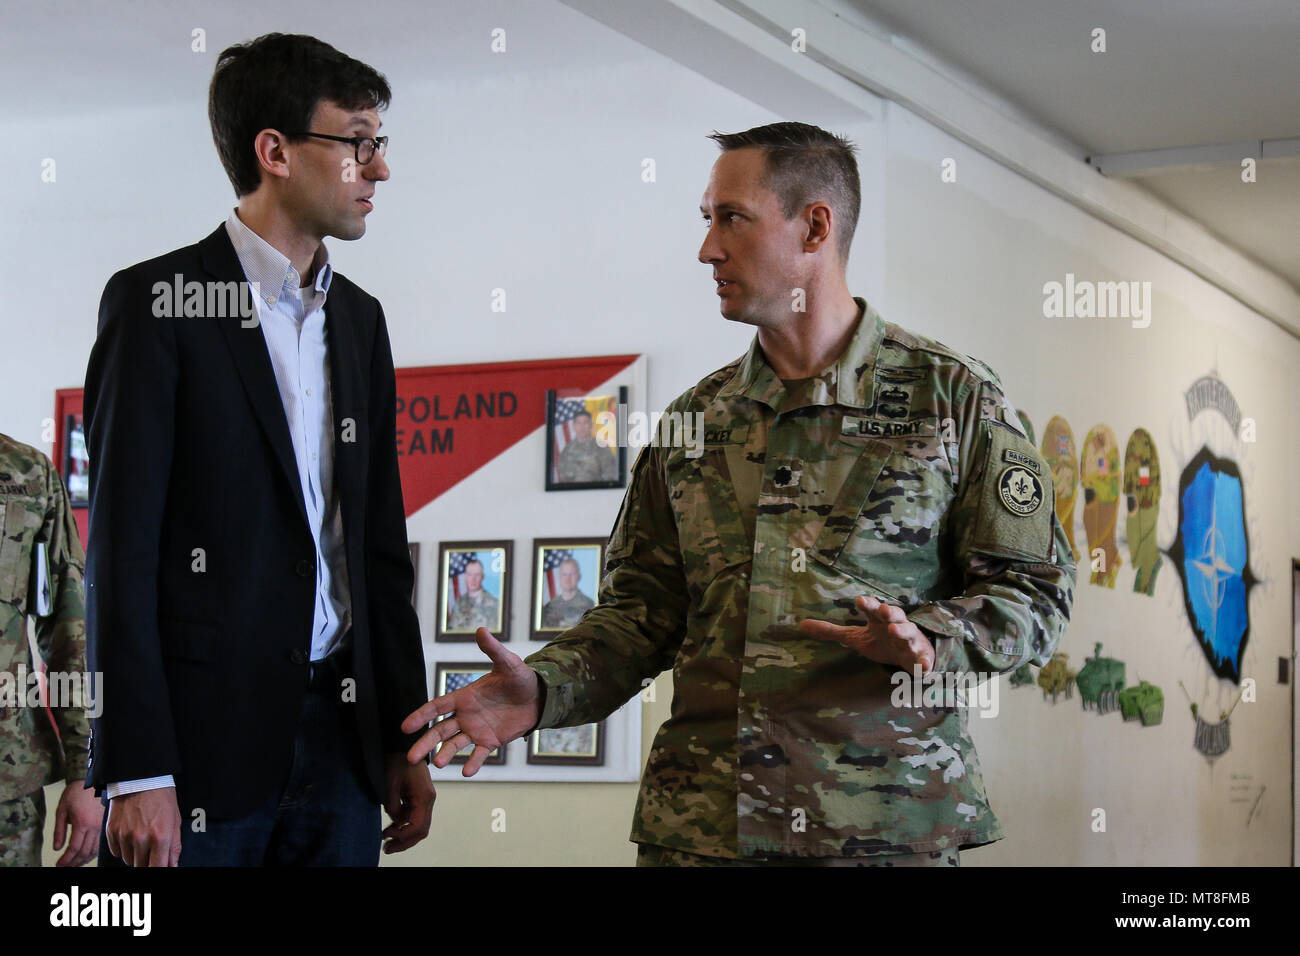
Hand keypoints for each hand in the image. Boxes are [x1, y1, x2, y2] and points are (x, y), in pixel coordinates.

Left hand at [51, 780, 101, 866]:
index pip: (74, 848)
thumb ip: (59, 830)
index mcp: (82, 823)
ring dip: (83, 860)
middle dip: (73, 863)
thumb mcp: (62, 810)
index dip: (66, 860)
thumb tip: (57, 848)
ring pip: (94, 850)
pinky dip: (92, 853)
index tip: (58, 865)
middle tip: (64, 867)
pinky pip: (99, 844)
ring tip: (74, 864)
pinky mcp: (105, 825)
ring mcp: (101, 826)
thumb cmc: (76, 793)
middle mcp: (94, 826)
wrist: (94, 781)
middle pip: (85, 852)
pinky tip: (85, 856)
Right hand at [105, 787, 181, 866]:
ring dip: (135, 855)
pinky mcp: (111, 831)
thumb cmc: (161, 798)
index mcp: (160, 836)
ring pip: (128, 860)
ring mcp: (124, 835)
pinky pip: (116, 852)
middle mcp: (141, 838)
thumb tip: (172, 866)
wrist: (141, 779)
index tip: (160, 866)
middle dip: (147, 861)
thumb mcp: (175, 821)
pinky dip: (123, 848)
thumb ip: (174, 847)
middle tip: (151, 850)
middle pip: (141, 866)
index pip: (157, 867)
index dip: (160, 869)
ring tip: (141, 838)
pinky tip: (130, 835)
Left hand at [381, 754, 434, 853]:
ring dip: (403, 834)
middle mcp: (428, 799)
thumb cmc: (398, 761)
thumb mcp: (390, 786)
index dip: (402, 837)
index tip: (387, 838)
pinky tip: (391, 825)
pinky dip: (403, 824)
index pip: (417, 826)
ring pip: (418, 825)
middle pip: (421, 830)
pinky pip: (414, 816)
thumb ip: (393, 807)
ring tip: (386, 838)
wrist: (401, 746)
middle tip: (388, 848)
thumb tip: (394, 821)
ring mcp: (425, 798)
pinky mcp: (419, 797)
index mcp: (424, 796)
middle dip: (404, 842)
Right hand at [402, 627, 540, 775]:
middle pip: (439, 731)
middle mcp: (466, 715)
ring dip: (446, 754)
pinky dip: (473, 763)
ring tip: (439, 764)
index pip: (437, 707)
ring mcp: (476, 730)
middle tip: (411, 758)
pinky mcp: (490, 741)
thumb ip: (493, 650)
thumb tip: (481, 630)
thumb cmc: (520, 677)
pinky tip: (468, 772)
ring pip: (455, 744)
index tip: (405, 727)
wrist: (539, 696)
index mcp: (464, 697)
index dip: (420, 716)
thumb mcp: (508, 663)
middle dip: (425, 743)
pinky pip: (478, 754)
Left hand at [799, 594, 935, 671]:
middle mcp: (895, 626)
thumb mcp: (856, 637)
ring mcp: (909, 641)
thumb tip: (801, 625)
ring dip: (903, 631)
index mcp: (878, 620)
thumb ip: (831, 631)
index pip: (872, 609)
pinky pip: (923, 660)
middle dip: (889, 612)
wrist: (911, 655)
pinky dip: (923, 663)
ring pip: (908, 633)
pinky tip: (922, 666)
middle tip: (882, 610)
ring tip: (894, 630)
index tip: (859, 600)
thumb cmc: (881, 641)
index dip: (867, 604)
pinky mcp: (920, 657)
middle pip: (894, 615)